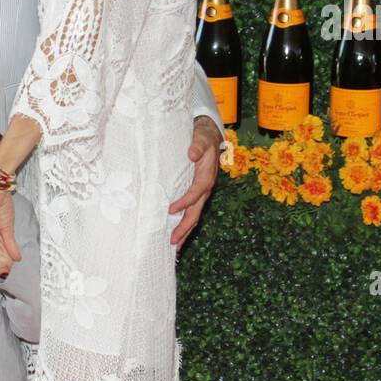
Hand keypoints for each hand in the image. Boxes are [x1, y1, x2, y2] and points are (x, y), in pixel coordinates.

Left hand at [169, 116, 220, 247]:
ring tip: (174, 246)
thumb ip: (198, 146)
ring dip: (185, 231)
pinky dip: (184, 224)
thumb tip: (192, 154)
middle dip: (185, 228)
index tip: (170, 210)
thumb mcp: (202, 137)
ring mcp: (201, 192)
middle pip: (196, 212)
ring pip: (194, 215)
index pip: (195, 193)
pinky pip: (191, 211)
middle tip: (173, 241)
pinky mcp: (196, 193)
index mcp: (206, 176)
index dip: (184, 202)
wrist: (210, 135)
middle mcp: (205, 188)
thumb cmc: (203, 137)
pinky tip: (176, 233)